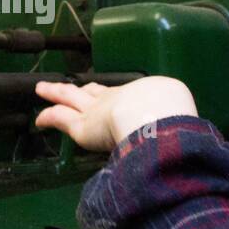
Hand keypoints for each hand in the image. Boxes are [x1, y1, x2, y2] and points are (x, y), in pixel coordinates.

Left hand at [34, 77, 198, 152]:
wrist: (157, 119)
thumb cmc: (173, 119)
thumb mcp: (179, 116)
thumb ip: (174, 126)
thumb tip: (189, 143)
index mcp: (139, 97)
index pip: (119, 95)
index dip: (108, 94)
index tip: (101, 92)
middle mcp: (115, 100)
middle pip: (92, 91)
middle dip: (82, 88)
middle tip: (72, 85)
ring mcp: (95, 111)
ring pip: (70, 98)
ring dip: (56, 93)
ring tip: (43, 88)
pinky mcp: (81, 126)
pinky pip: (60, 118)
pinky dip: (49, 117)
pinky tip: (39, 119)